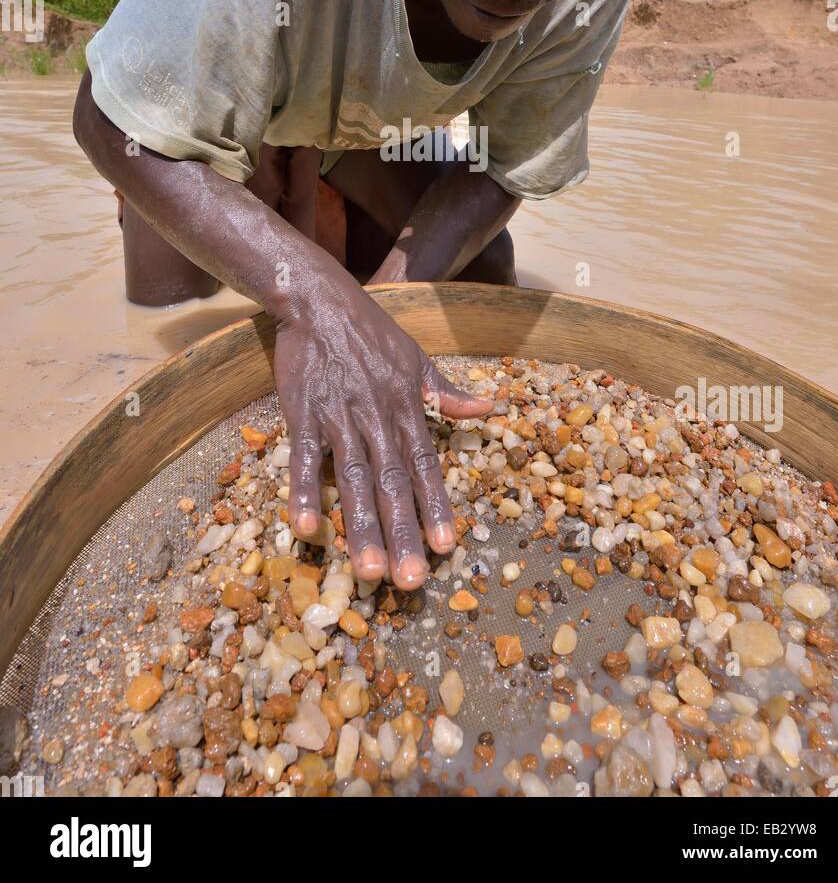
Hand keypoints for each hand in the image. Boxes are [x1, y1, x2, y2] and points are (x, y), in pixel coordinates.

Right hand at [273, 285, 492, 589]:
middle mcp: (377, 417)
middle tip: (410, 582)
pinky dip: (305, 491)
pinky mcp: (303, 413)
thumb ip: (447, 391)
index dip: (435, 506)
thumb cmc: (370, 332)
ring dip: (361, 525)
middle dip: (403, 532)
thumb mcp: (416, 358)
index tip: (447, 548)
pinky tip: (306, 528)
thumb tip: (489, 406)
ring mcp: (339, 417)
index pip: (425, 465)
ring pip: (354, 479)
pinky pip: (305, 458)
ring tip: (369, 569)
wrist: (319, 300)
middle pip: (392, 483)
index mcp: (407, 407)